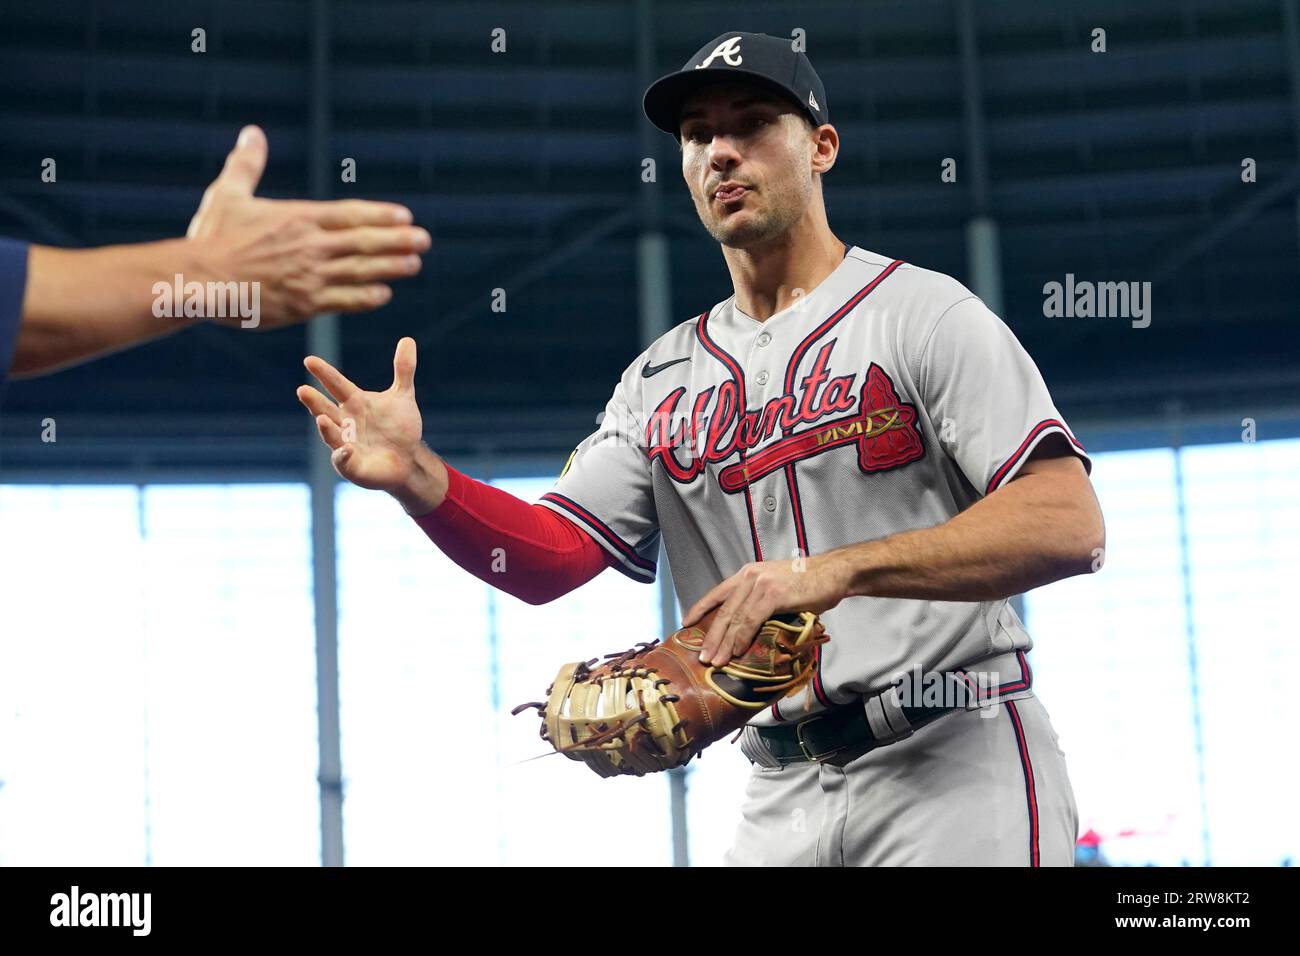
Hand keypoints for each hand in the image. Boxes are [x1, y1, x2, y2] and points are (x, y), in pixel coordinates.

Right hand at [187, 125, 430, 328]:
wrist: (199, 280)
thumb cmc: (212, 237)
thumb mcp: (229, 193)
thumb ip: (247, 164)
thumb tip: (252, 132)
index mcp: (298, 218)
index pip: (350, 214)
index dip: (380, 215)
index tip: (405, 216)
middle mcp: (311, 247)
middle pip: (364, 242)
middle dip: (398, 241)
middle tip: (424, 240)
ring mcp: (310, 277)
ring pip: (361, 271)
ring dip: (391, 267)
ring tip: (414, 265)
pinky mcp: (304, 305)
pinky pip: (343, 301)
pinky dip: (365, 298)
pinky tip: (384, 294)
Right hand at [297, 337, 427, 494]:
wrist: (407, 458)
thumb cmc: (399, 427)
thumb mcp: (403, 396)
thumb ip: (403, 369)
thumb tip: (408, 339)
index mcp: (354, 403)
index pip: (336, 384)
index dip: (324, 373)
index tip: (309, 360)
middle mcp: (345, 422)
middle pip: (325, 410)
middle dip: (314, 402)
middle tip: (302, 390)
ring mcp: (346, 444)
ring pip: (332, 435)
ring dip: (326, 428)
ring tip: (321, 419)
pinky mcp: (352, 465)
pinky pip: (344, 460)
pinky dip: (343, 455)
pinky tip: (346, 450)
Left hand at [681, 554, 850, 666]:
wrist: (833, 573)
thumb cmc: (808, 583)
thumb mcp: (777, 586)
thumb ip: (759, 601)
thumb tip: (748, 627)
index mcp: (748, 574)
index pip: (717, 593)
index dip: (700, 608)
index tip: (686, 623)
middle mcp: (750, 577)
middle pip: (724, 611)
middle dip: (711, 637)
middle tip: (704, 658)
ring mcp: (761, 585)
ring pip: (735, 618)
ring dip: (725, 643)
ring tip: (717, 661)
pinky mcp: (773, 595)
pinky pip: (752, 620)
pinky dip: (743, 638)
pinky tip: (737, 651)